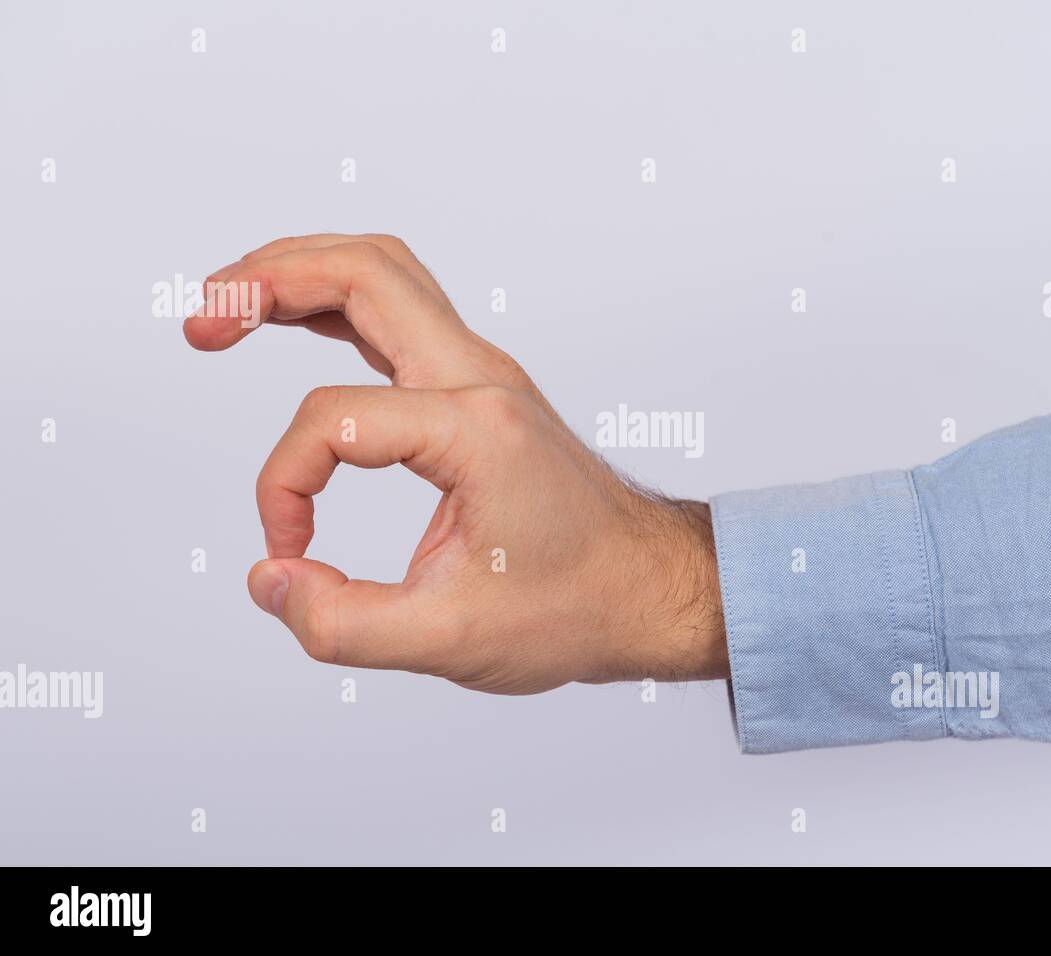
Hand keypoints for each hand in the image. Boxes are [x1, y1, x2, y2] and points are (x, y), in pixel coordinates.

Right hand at [183, 234, 726, 692]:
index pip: (335, 421)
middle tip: (200, 321)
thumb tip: (271, 580)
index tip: (291, 553)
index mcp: (475, 428)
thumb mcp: (451, 641)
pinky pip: (401, 314)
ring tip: (230, 306)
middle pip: (365, 271)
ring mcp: (485, 375)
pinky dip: (339, 303)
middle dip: (267, 280)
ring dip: (301, 273)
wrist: (650, 587)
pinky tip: (297, 320)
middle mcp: (482, 380)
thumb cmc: (575, 607)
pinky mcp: (479, 389)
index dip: (284, 486)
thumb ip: (343, 623)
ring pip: (385, 275)